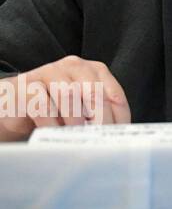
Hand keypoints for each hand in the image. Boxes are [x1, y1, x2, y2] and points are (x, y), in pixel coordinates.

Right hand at [0, 56, 130, 141]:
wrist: (15, 104)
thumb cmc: (53, 108)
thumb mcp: (81, 109)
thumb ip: (98, 116)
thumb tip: (117, 136)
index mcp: (94, 71)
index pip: (115, 95)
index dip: (118, 120)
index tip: (117, 139)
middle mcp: (75, 66)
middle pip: (95, 93)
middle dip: (99, 121)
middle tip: (97, 141)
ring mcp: (50, 72)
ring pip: (69, 96)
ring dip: (73, 122)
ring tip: (74, 138)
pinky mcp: (27, 85)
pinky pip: (42, 105)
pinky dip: (50, 123)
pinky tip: (51, 134)